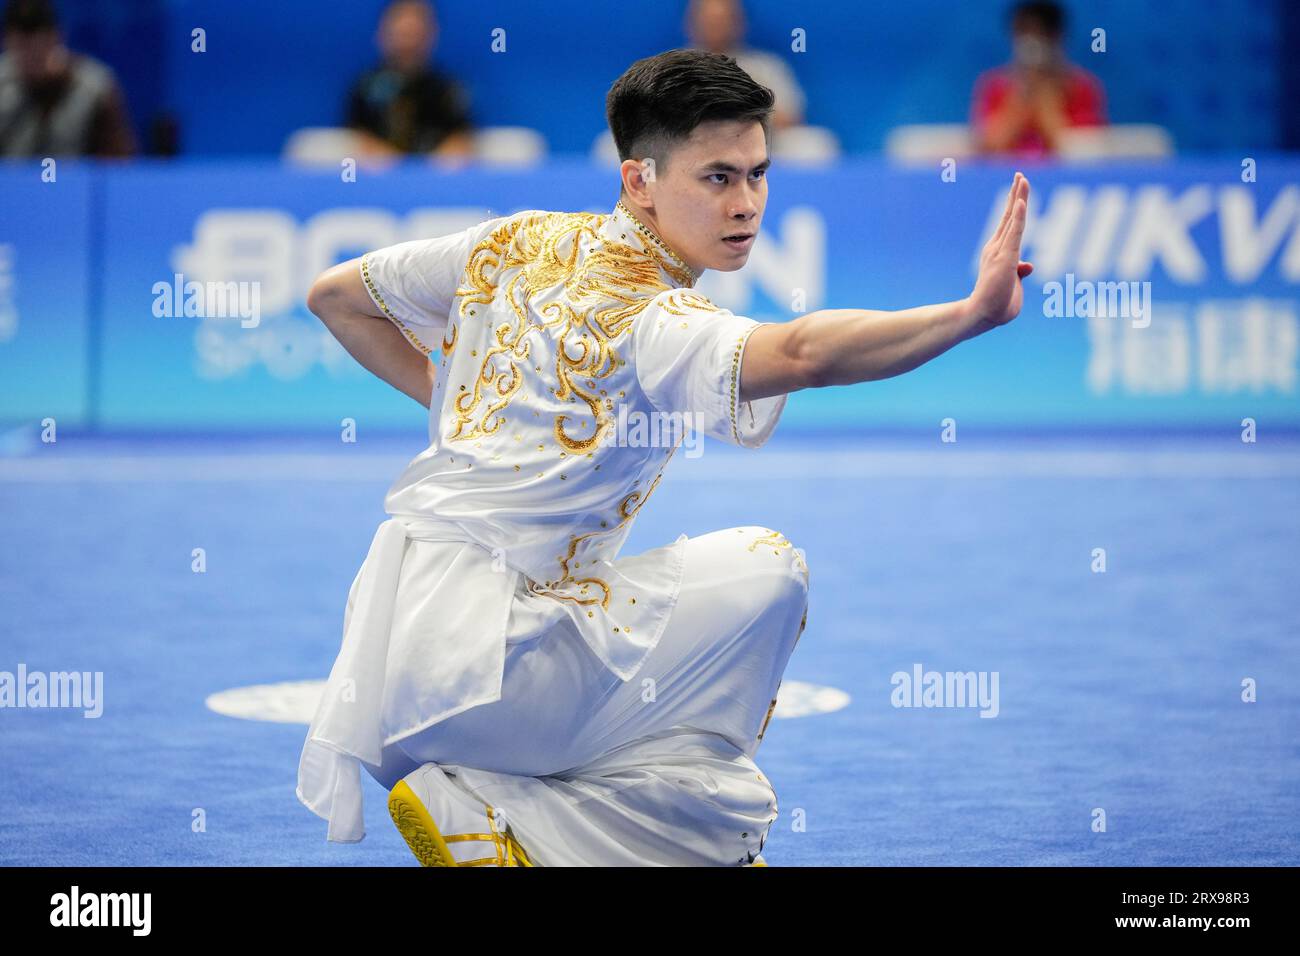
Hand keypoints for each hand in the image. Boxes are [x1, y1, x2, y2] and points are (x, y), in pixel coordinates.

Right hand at [966, 172, 1033, 332]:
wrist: (983, 314)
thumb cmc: (998, 304)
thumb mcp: (1014, 284)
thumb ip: (1020, 272)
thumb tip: (1029, 265)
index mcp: (999, 252)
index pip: (1010, 224)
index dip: (1015, 205)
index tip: (1019, 189)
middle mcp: (997, 247)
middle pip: (1010, 215)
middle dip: (1016, 193)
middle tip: (1021, 174)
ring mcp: (1000, 250)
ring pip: (1013, 218)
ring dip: (1019, 197)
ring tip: (1022, 178)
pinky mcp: (1005, 257)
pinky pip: (1015, 232)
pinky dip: (1020, 216)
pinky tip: (1022, 201)